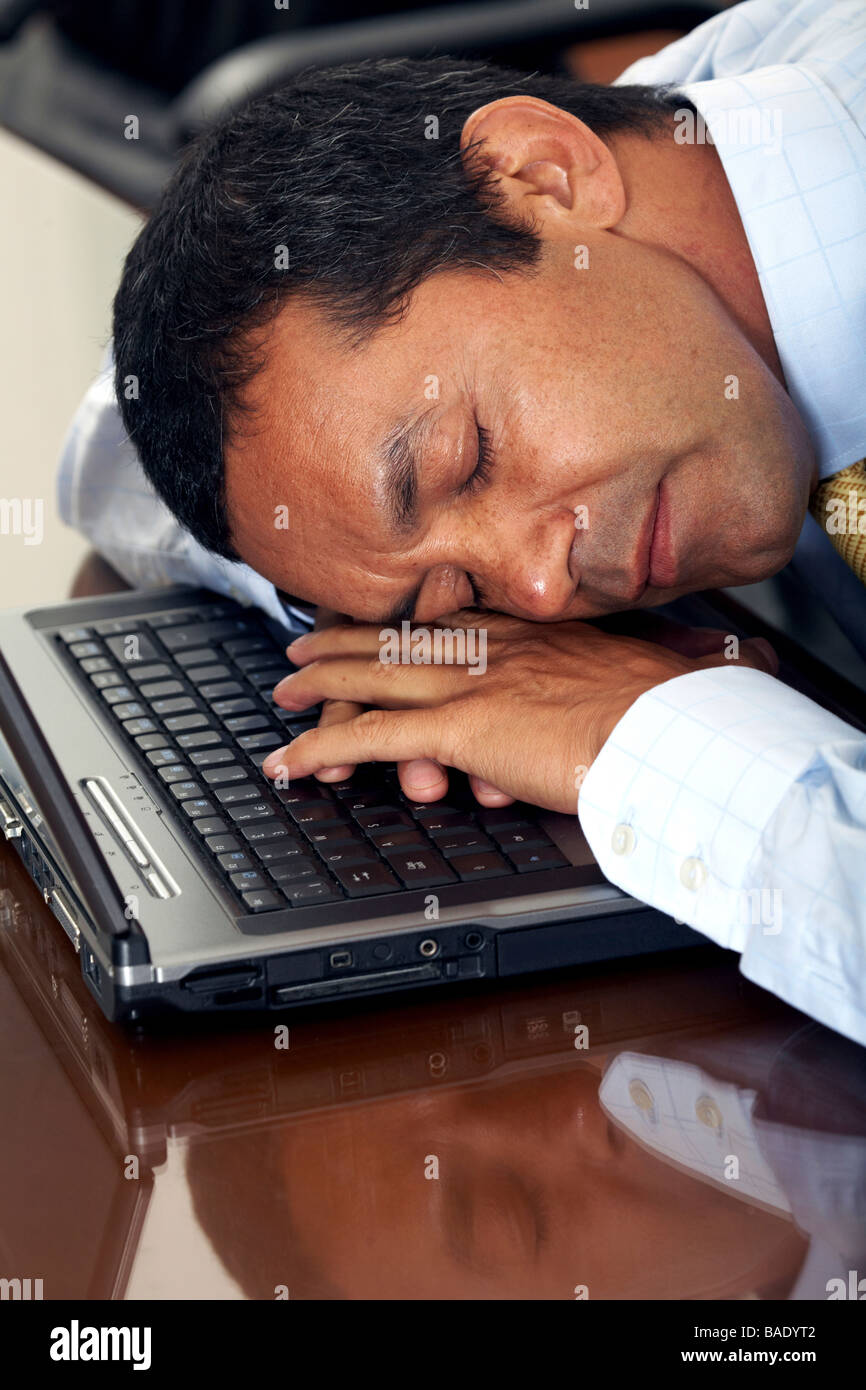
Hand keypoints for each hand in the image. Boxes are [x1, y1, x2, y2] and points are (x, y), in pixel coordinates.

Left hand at [264, 613, 776, 814]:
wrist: (674, 728)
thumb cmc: (673, 711)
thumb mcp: (646, 677)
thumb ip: (623, 678)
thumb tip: (644, 684)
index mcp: (537, 635)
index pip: (455, 620)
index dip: (412, 621)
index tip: (388, 620)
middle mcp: (496, 649)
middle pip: (402, 638)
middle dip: (345, 642)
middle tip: (305, 645)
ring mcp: (472, 685)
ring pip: (373, 677)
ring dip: (321, 687)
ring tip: (285, 694)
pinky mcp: (460, 730)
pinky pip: (372, 737)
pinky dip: (321, 748)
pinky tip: (292, 759)